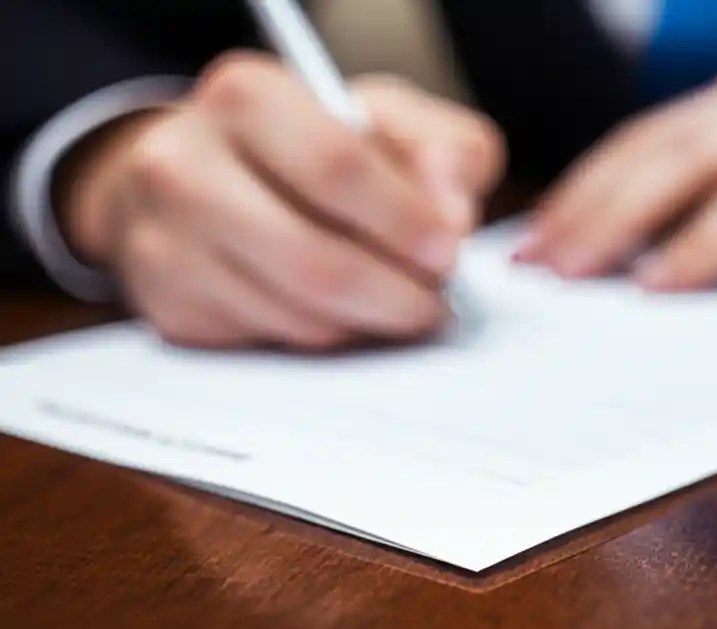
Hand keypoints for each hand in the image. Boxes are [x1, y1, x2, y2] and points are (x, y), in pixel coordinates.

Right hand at [61, 51, 504, 348]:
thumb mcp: (392, 122)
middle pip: (314, 261)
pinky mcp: (170, 308)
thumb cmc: (317, 146)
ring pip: (298, 318)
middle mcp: (183, 163)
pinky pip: (271, 345)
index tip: (449, 253)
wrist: (209, 176)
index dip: (405, 220)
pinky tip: (340, 312)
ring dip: (367, 324)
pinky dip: (325, 340)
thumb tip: (451, 218)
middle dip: (396, 295)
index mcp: (247, 96)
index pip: (336, 166)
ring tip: (394, 303)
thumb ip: (446, 152)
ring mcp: (165, 242)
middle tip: (435, 304)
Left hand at [523, 47, 716, 290]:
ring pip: (691, 161)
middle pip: (656, 141)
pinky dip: (703, 246)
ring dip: (621, 219)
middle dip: (585, 203)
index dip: (587, 183)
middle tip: (536, 261)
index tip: (539, 235)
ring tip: (576, 274)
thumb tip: (649, 253)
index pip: (652, 132)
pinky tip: (664, 283)